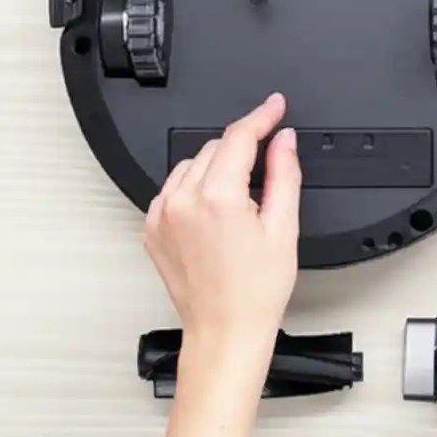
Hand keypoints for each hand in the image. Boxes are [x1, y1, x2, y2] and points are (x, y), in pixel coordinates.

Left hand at [144, 93, 301, 436]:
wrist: (225, 329)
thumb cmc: (255, 291)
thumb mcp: (284, 227)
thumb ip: (284, 174)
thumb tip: (283, 140)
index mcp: (218, 198)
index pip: (239, 137)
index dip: (262, 116)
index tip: (275, 107)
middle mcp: (182, 202)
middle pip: (215, 147)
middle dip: (242, 147)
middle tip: (269, 162)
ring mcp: (162, 216)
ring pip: (191, 164)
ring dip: (217, 166)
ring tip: (241, 196)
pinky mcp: (151, 229)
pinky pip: (172, 188)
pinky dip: (194, 186)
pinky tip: (215, 208)